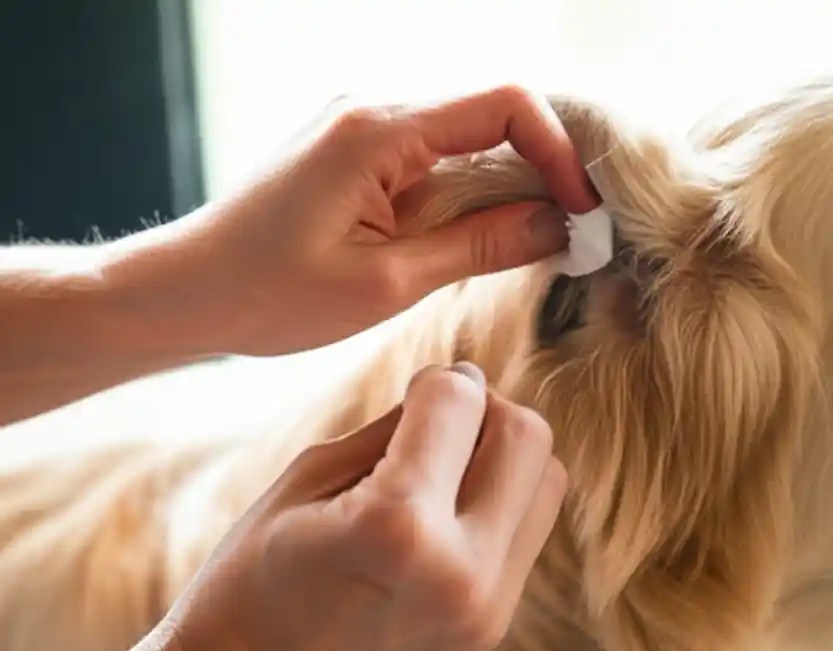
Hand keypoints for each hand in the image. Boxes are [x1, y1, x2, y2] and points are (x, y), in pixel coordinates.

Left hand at [120, 85, 598, 355]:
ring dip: (506, 182)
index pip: (505, 104)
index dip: (558, 152)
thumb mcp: (387, 283)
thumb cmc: (268, 293)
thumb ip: (479, 247)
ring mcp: (360, 126)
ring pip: (465, 135)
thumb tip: (557, 226)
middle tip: (570, 232)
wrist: (182, 293)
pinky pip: (432, 154)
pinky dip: (468, 189)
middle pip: (491, 113)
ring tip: (530, 242)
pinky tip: (477, 237)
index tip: (580, 210)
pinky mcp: (353, 151)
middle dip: (540, 169)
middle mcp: (372, 109)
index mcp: (380, 130)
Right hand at [137, 364, 566, 650]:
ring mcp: (487, 606)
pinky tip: (449, 509)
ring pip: (547, 481)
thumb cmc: (249, 585)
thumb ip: (394, 428)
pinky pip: (531, 530)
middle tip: (440, 418)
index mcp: (398, 525)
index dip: (439, 379)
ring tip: (446, 464)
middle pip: (529, 436)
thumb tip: (461, 386)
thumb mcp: (306, 483)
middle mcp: (461, 569)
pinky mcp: (494, 627)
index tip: (416, 386)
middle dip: (487, 408)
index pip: (462, 403)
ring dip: (506, 454)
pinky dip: (503, 500)